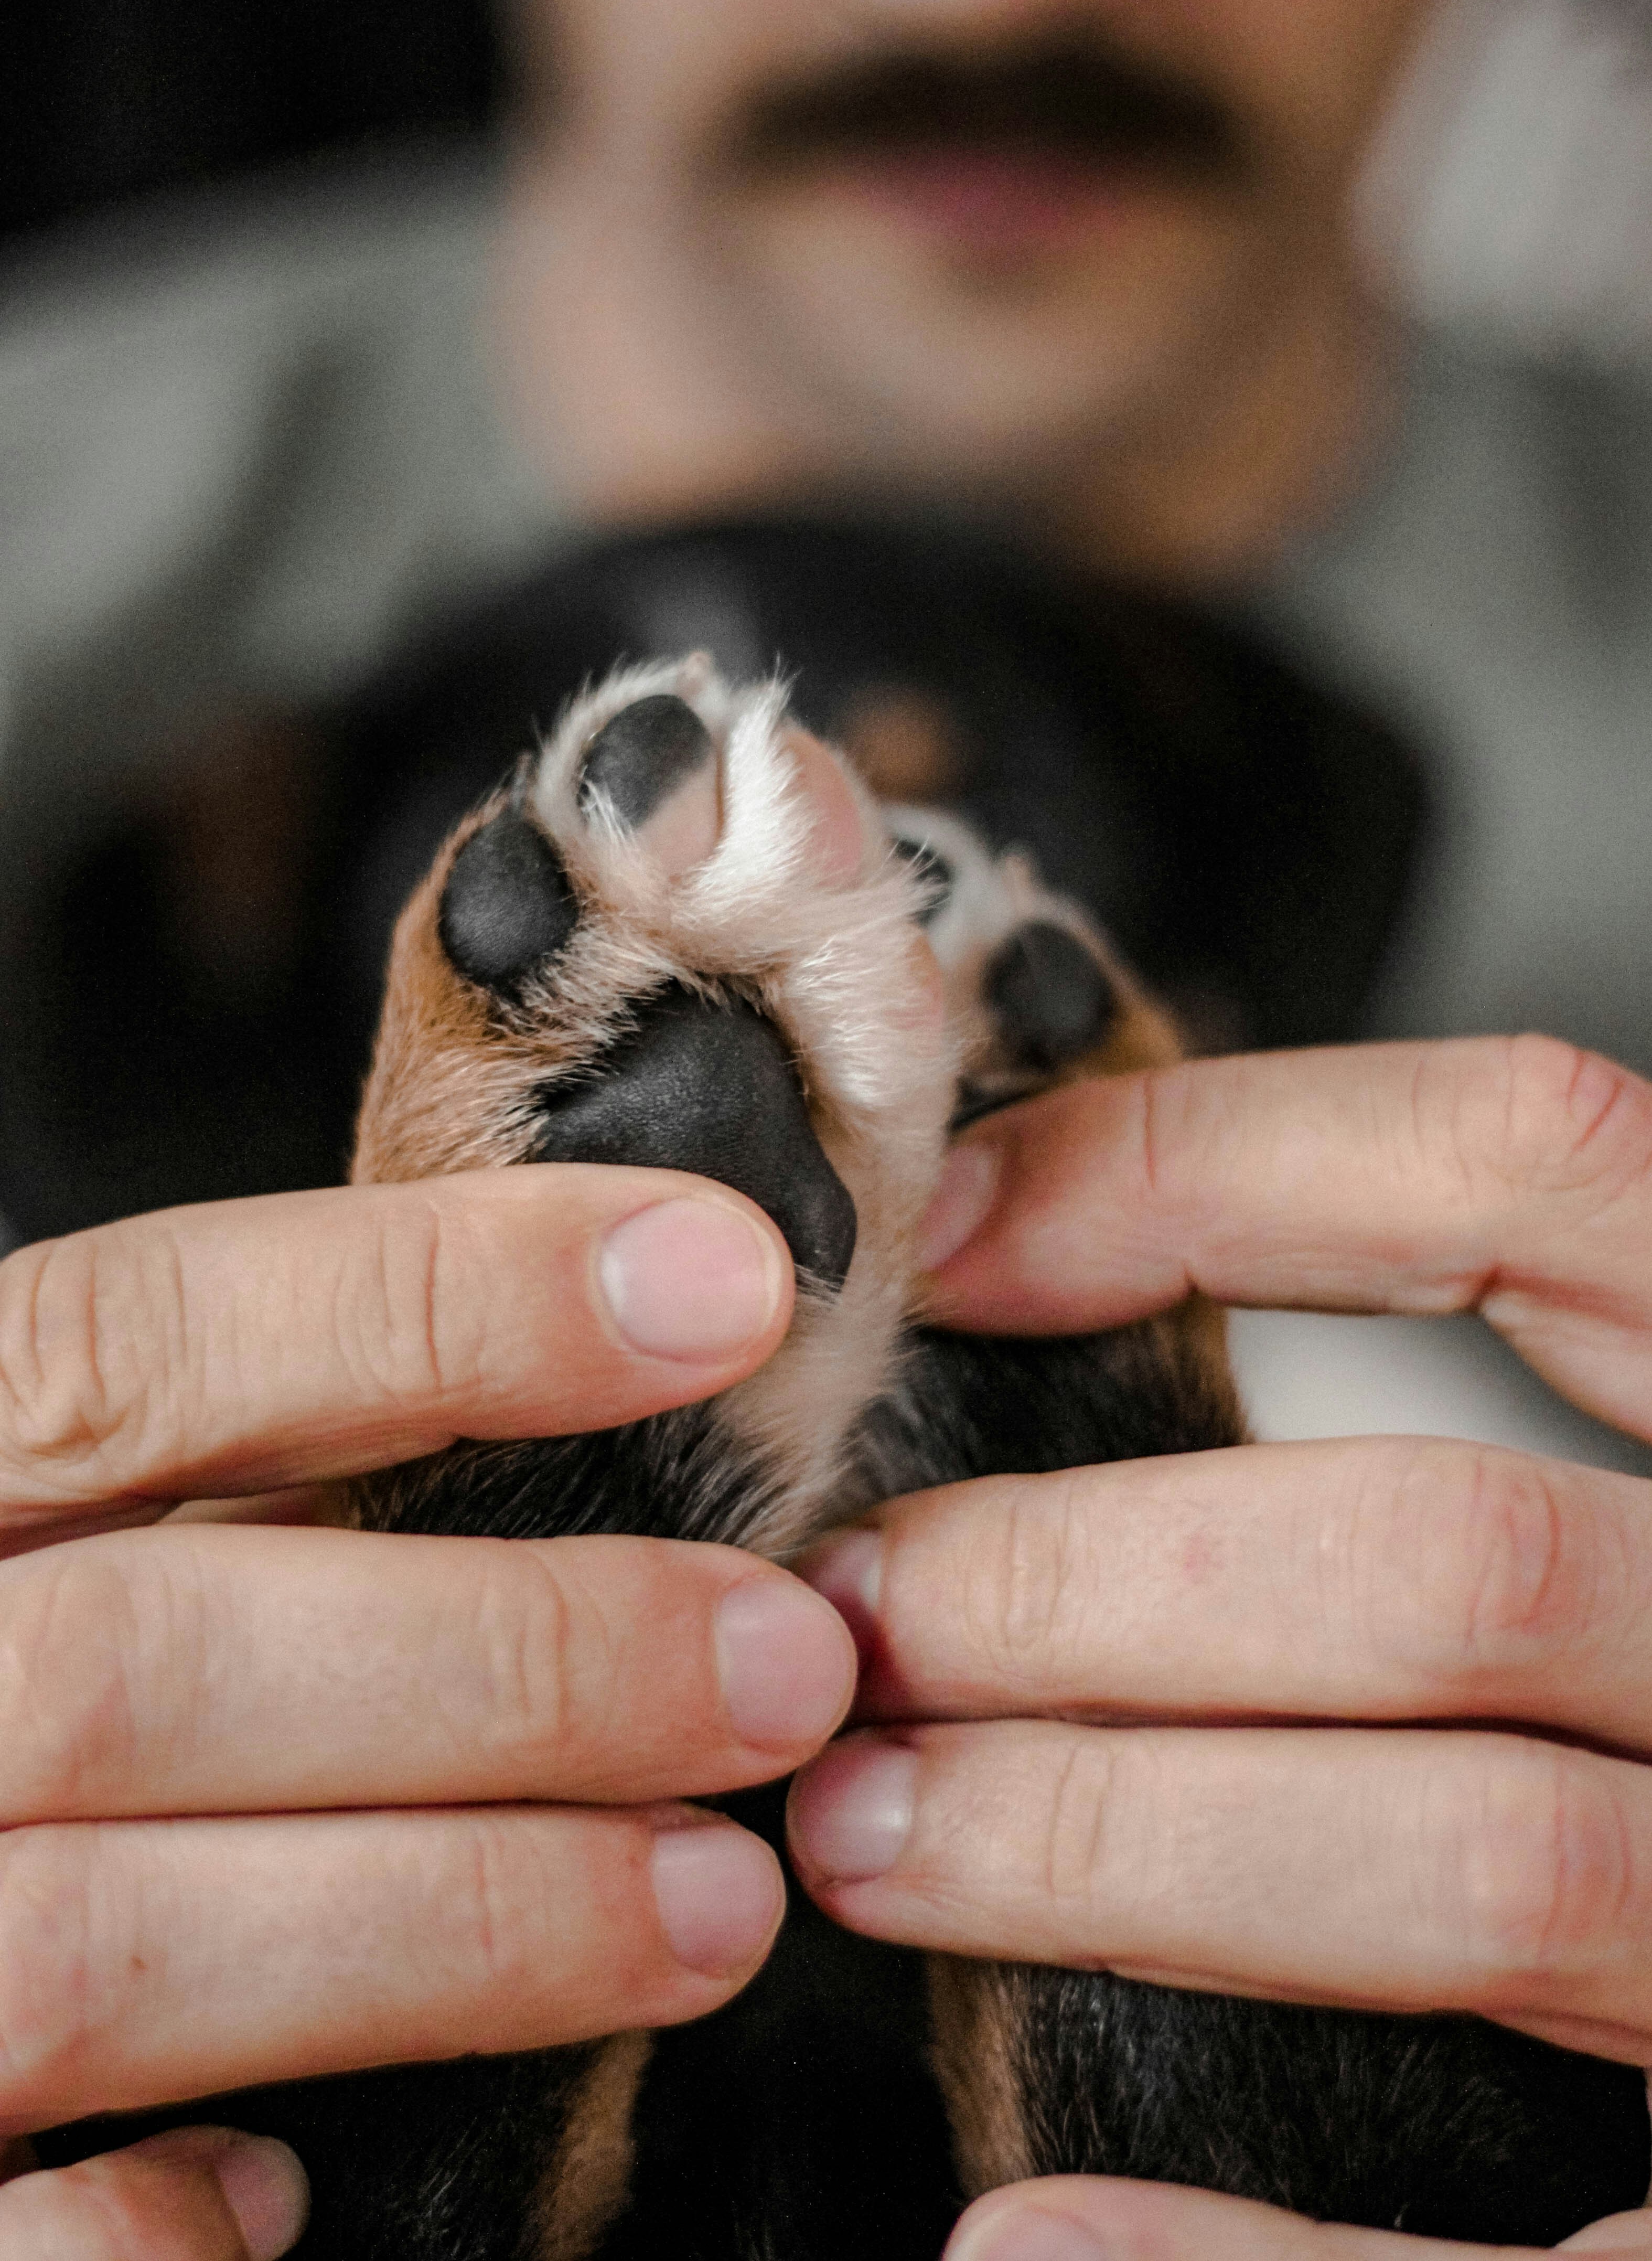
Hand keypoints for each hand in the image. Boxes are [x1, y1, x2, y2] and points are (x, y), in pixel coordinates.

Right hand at [0, 1170, 853, 2256]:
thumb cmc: (8, 1689)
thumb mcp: (74, 1534)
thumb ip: (245, 1482)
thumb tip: (602, 1373)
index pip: (136, 1341)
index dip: (433, 1296)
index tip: (726, 1284)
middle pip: (145, 1655)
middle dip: (509, 1658)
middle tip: (787, 1664)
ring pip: (111, 1943)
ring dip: (461, 1918)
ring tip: (720, 1908)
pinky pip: (15, 2247)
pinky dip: (166, 2224)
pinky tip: (295, 2194)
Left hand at [787, 1037, 1651, 2257]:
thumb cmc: (1640, 1707)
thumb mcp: (1604, 1527)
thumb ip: (1419, 1408)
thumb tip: (1010, 1260)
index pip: (1533, 1170)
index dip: (1221, 1166)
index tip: (942, 1240)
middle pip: (1454, 1557)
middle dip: (1092, 1583)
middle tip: (849, 1619)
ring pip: (1476, 1862)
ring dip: (1113, 1846)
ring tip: (861, 1840)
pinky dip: (1255, 2257)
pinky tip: (1019, 2239)